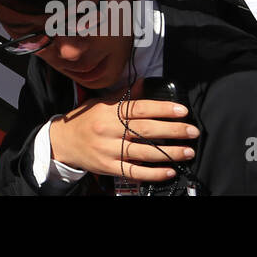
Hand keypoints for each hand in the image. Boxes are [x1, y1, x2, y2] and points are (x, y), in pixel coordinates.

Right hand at [48, 96, 197, 182]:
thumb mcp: (101, 103)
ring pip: (143, 153)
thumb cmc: (85, 120)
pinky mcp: (108, 167)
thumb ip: (124, 95)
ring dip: (169, 153)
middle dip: (173, 131)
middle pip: (146, 130)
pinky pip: (134, 172)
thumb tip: (143, 82)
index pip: (140, 108)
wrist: (63, 141)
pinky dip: (153, 173)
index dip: (163, 109)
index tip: (182, 111)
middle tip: (192, 131)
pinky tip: (169, 171)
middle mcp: (109, 130)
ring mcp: (109, 150)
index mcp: (110, 112)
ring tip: (188, 151)